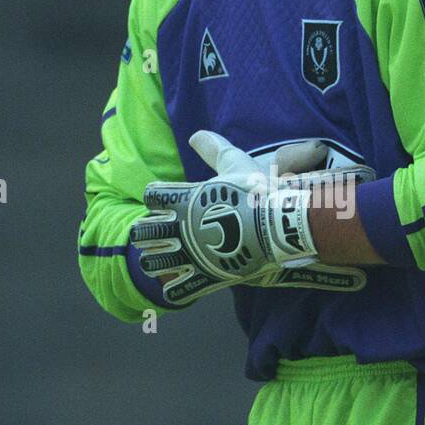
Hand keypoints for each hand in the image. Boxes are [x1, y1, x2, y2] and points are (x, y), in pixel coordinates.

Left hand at [131, 133, 375, 305]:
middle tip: (150, 235)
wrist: (279, 223)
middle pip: (145, 231)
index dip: (155, 199)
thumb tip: (196, 134)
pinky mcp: (206, 274)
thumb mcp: (235, 163)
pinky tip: (170, 290)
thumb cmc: (257, 191)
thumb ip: (214, 149)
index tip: (160, 202)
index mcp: (185, 199)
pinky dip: (175, 290)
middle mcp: (182, 227)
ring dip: (154, 262)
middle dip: (146, 233)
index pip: (154, 197)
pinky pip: (182, 289)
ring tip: (155, 263)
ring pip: (156, 263)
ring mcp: (192, 253)